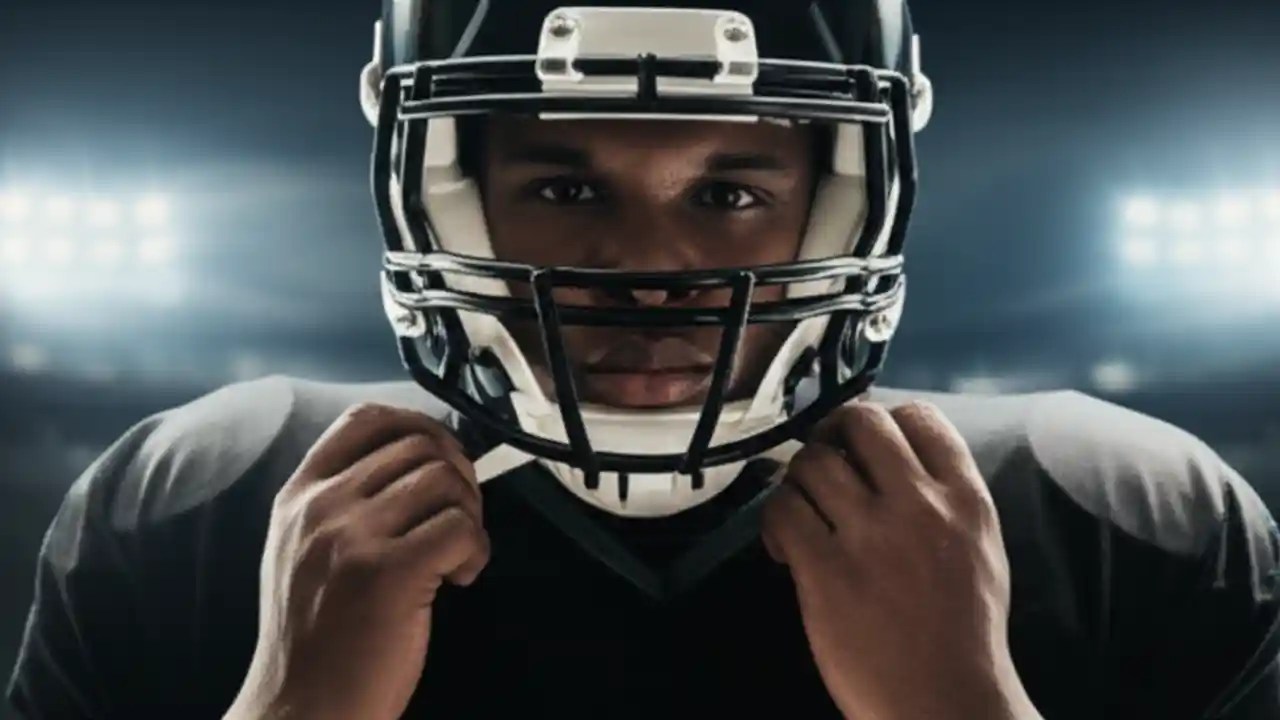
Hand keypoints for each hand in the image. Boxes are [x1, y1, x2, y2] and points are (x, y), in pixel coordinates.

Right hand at [225, 403, 489, 719]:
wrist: (300, 711)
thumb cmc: (315, 640)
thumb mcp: (303, 551)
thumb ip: (344, 502)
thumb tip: (422, 462)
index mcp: (299, 496)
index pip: (366, 418)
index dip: (420, 425)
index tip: (443, 458)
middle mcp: (321, 507)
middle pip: (419, 445)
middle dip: (458, 475)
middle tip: (460, 520)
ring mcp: (352, 538)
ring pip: (444, 481)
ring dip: (470, 514)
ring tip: (456, 556)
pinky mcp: (389, 574)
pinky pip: (460, 527)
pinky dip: (477, 550)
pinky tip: (459, 579)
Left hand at [761, 401, 1038, 719]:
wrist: (944, 704)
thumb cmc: (963, 633)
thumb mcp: (978, 548)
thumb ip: (944, 497)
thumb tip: (889, 459)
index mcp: (966, 500)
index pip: (921, 418)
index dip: (885, 422)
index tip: (864, 447)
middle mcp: (920, 506)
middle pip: (861, 422)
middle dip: (832, 434)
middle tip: (822, 462)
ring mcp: (870, 536)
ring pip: (812, 461)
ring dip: (798, 479)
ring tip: (803, 511)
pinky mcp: (825, 570)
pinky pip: (782, 510)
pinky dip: (775, 520)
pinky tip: (784, 547)